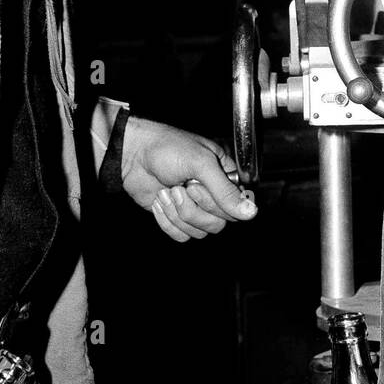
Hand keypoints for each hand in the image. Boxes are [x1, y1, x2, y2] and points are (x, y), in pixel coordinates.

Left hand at [119, 116, 256, 240]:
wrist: (132, 155)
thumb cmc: (167, 148)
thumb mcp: (201, 164)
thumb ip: (226, 191)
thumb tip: (251, 212)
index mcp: (225, 176)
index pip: (237, 207)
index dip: (219, 203)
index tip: (202, 187)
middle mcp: (212, 194)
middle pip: (218, 223)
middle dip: (194, 207)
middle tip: (182, 185)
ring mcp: (193, 207)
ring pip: (199, 232)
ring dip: (178, 212)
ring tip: (168, 190)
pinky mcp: (175, 217)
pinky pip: (181, 235)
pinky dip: (167, 220)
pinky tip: (160, 200)